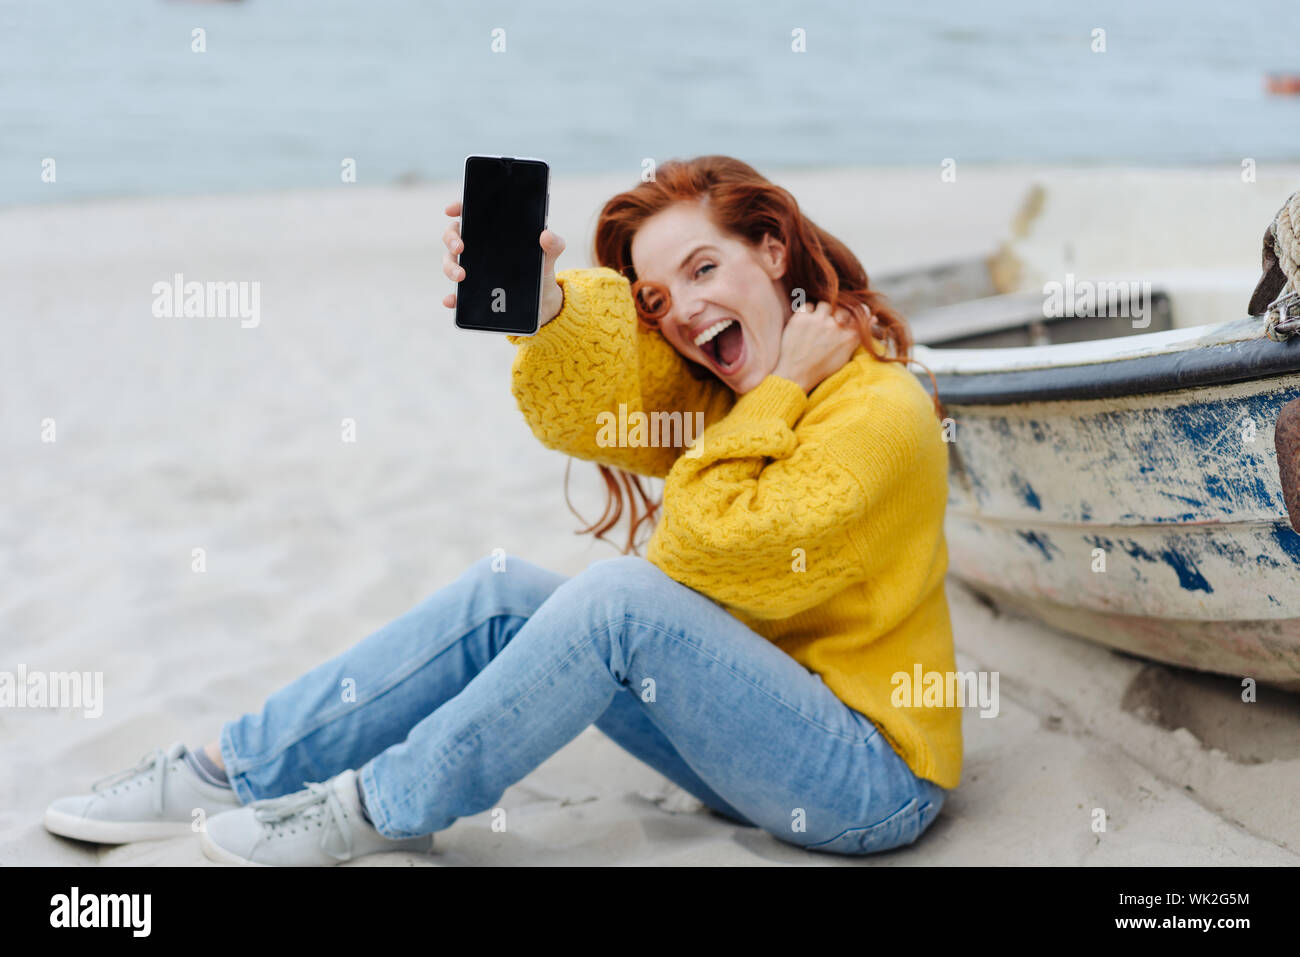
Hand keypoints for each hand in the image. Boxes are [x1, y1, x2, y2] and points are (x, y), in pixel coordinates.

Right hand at [441, 199, 566, 326]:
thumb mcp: (549, 255)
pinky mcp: (472, 293)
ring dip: (450, 268)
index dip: (459, 207)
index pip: (471, 213)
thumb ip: (553, 244)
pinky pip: (457, 295)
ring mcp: (472, 269)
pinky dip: (452, 298)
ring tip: (461, 276)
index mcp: (492, 231)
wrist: (543, 298)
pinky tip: (453, 301)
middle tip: (460, 247)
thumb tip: (546, 235)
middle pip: (453, 236)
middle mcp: (477, 247)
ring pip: (450, 263)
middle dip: (451, 239)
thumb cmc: (541, 267)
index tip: (451, 210)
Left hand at [770, 301, 863, 392]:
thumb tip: (873, 318)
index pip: (862, 312)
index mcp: (850, 336)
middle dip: (836, 312)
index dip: (856, 310)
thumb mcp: (846, 353)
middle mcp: (836, 326)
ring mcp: (818, 321)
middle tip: (828, 322)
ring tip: (815, 324)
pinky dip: (806, 312)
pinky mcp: (801, 319)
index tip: (848, 316)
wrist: (797, 375)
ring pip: (824, 304)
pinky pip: (807, 305)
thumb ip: (859, 335)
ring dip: (821, 311)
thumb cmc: (822, 367)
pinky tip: (805, 324)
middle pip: (841, 306)